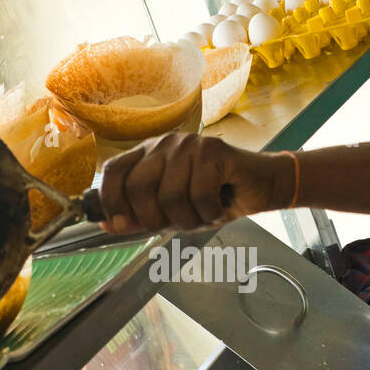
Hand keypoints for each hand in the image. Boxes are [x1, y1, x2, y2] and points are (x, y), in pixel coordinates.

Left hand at [98, 133, 296, 234]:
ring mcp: (189, 145)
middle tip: (175, 225)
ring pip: (171, 197)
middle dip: (153, 219)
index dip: (110, 200)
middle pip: (138, 187)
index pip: (114, 170)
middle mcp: (165, 144)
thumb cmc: (215, 197)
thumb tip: (109, 224)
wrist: (260, 185)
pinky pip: (199, 195)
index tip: (115, 224)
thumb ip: (142, 215)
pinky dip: (210, 214)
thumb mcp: (172, 211)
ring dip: (189, 220)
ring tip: (203, 215)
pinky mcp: (213, 151)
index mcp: (149, 154)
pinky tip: (219, 207)